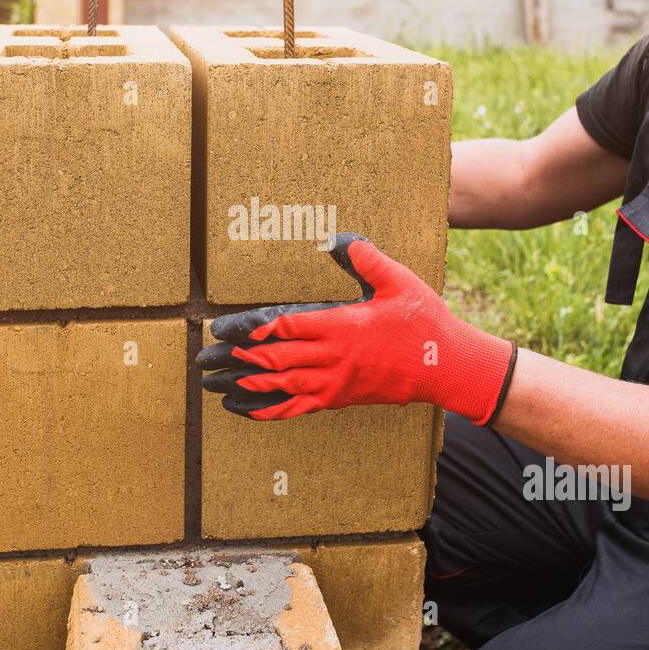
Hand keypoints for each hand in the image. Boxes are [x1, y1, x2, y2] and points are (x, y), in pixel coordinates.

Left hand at [197, 233, 516, 423]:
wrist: (447, 366)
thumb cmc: (423, 321)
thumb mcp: (398, 281)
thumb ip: (365, 258)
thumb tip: (337, 238)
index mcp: (341, 325)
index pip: (284, 327)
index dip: (250, 330)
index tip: (222, 329)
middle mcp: (333, 357)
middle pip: (272, 360)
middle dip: (233, 360)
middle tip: (201, 358)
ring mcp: (335, 382)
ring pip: (278, 387)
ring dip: (241, 386)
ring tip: (210, 384)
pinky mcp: (340, 399)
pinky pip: (296, 409)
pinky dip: (265, 411)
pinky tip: (241, 409)